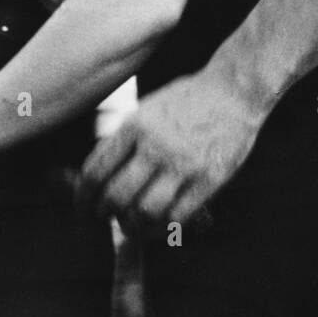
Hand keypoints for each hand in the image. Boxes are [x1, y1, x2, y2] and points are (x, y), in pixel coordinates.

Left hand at [78, 71, 265, 228]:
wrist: (235, 89)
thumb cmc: (188, 98)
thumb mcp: (148, 107)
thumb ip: (124, 138)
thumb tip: (97, 173)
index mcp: (135, 123)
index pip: (96, 170)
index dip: (83, 196)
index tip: (82, 207)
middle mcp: (156, 145)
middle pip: (116, 196)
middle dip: (103, 213)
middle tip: (103, 217)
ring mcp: (183, 164)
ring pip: (145, 212)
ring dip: (132, 226)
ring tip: (130, 225)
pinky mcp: (208, 179)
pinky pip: (177, 216)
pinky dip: (161, 227)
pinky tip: (157, 225)